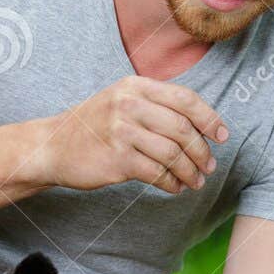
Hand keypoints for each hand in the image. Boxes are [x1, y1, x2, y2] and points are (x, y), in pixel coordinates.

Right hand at [34, 75, 228, 194]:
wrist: (51, 146)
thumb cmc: (95, 126)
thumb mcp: (122, 100)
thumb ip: (156, 105)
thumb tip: (202, 125)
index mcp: (135, 86)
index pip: (185, 99)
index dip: (209, 118)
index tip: (222, 136)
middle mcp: (129, 104)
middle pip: (182, 129)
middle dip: (202, 151)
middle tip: (209, 166)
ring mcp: (121, 131)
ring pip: (173, 153)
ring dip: (190, 172)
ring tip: (195, 181)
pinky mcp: (117, 159)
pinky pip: (157, 173)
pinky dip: (171, 183)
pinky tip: (175, 187)